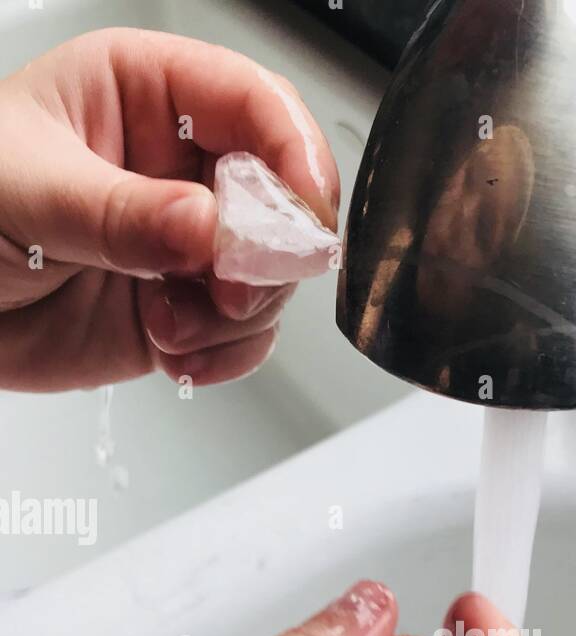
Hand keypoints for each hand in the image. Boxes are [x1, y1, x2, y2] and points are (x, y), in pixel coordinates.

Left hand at [0, 28, 338, 390]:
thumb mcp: (29, 190)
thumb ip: (123, 213)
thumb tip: (207, 228)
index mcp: (145, 95)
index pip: (254, 103)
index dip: (293, 150)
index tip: (301, 209)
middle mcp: (177, 168)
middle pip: (282, 197)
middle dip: (269, 251)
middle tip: (230, 284)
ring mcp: (184, 246)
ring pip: (270, 276)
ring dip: (236, 313)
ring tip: (170, 320)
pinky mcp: (181, 312)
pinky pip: (244, 335)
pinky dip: (225, 354)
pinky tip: (176, 352)